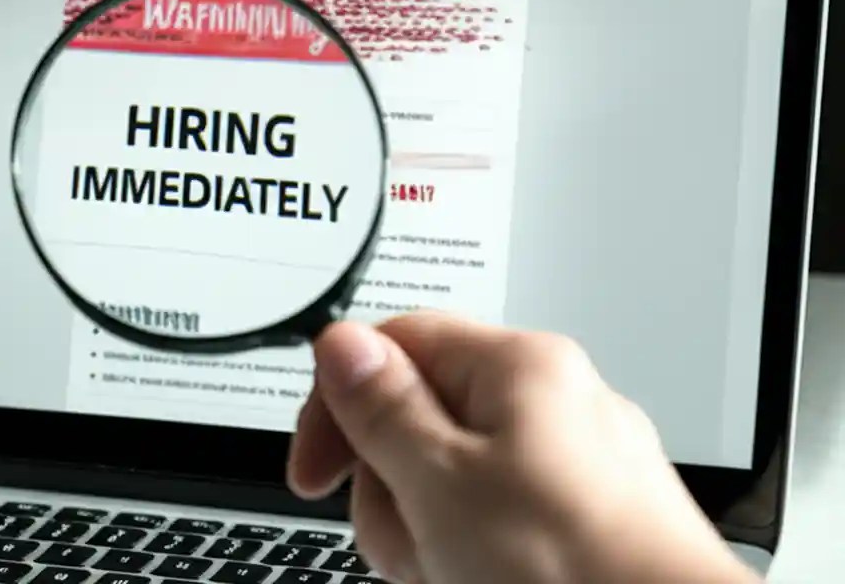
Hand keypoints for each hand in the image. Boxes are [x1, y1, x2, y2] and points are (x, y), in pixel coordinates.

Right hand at [287, 311, 761, 583]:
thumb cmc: (572, 568)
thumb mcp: (440, 482)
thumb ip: (380, 407)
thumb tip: (339, 343)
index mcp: (518, 367)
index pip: (393, 344)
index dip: (338, 405)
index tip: (317, 470)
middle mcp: (551, 400)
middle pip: (418, 418)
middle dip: (394, 488)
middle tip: (412, 535)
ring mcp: (573, 461)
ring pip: (453, 478)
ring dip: (430, 531)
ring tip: (453, 572)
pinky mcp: (585, 515)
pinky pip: (497, 516)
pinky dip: (474, 550)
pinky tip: (483, 581)